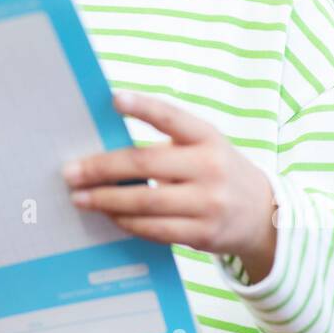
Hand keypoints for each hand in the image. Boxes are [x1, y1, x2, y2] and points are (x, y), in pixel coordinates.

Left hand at [61, 91, 277, 276]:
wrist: (263, 215)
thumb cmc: (216, 171)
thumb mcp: (204, 146)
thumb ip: (166, 144)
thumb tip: (105, 148)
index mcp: (208, 137)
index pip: (172, 117)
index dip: (144, 107)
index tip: (115, 99)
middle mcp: (211, 167)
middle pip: (146, 164)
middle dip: (102, 168)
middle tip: (70, 172)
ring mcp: (209, 203)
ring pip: (146, 202)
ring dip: (107, 200)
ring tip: (80, 197)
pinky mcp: (204, 234)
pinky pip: (155, 229)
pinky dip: (127, 222)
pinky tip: (109, 215)